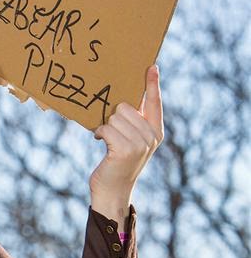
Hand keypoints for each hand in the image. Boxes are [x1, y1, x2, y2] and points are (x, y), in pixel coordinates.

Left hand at [89, 66, 164, 199]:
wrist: (113, 191)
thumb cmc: (117, 163)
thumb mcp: (131, 141)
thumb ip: (134, 122)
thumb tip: (123, 100)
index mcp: (156, 132)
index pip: (155, 102)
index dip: (152, 84)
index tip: (151, 66)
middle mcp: (151, 136)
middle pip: (126, 107)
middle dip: (114, 117)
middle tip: (112, 133)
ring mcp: (140, 143)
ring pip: (115, 117)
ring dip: (106, 128)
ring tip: (108, 141)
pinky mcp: (125, 149)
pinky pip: (106, 128)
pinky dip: (100, 133)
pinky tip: (101, 142)